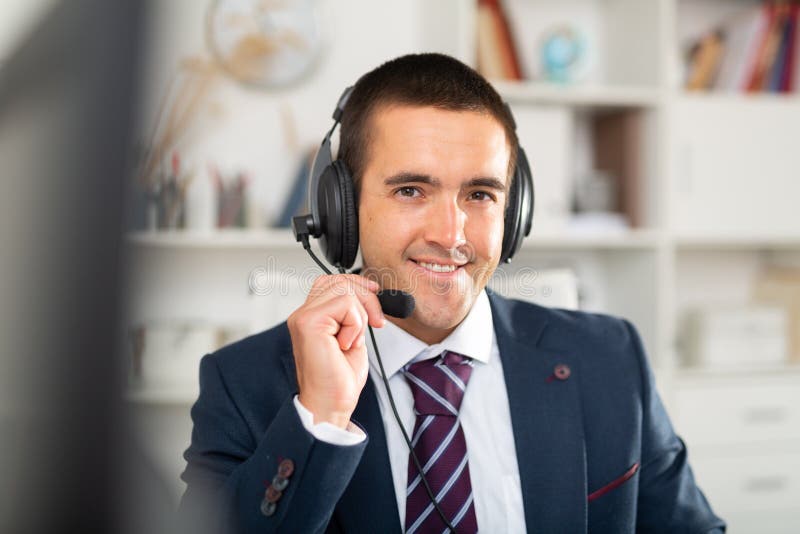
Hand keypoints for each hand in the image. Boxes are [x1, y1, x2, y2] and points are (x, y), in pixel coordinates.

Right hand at [287, 274, 384, 429]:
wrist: (331, 404)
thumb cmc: (339, 380)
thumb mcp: (353, 336)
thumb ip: (354, 313)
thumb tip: (369, 290)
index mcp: (312, 317)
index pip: (332, 281)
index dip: (356, 284)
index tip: (375, 296)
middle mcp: (303, 314)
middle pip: (339, 280)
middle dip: (366, 297)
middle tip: (375, 322)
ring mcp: (304, 317)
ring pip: (344, 290)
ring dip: (360, 315)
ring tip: (352, 340)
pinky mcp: (309, 323)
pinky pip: (345, 304)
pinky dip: (355, 325)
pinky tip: (345, 344)